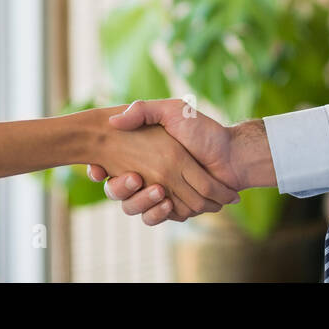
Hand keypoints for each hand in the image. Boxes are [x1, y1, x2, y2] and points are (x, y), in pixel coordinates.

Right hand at [91, 107, 239, 220]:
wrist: (232, 154)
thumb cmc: (203, 130)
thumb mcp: (173, 111)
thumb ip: (145, 110)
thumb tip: (114, 120)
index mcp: (142, 153)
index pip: (108, 165)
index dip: (97, 171)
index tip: (97, 171)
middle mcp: (147, 175)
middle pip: (117, 193)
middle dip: (120, 189)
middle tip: (136, 179)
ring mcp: (159, 194)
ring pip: (135, 209)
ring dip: (141, 203)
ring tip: (158, 191)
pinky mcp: (173, 209)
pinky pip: (156, 218)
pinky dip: (159, 214)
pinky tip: (167, 202)